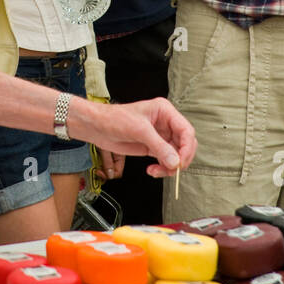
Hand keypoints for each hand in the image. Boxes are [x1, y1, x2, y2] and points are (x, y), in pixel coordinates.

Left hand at [78, 97, 195, 176]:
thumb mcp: (139, 130)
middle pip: (184, 144)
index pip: (186, 130)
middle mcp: (165, 123)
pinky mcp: (152, 147)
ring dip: (170, 166)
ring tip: (157, 171)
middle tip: (172, 169)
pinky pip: (166, 160)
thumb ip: (159, 146)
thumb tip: (175, 161)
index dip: (187, 147)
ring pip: (176, 155)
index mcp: (165, 111)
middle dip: (180, 158)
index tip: (181, 162)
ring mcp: (160, 136)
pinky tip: (152, 170)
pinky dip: (162, 168)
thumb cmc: (114, 119)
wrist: (97, 127)